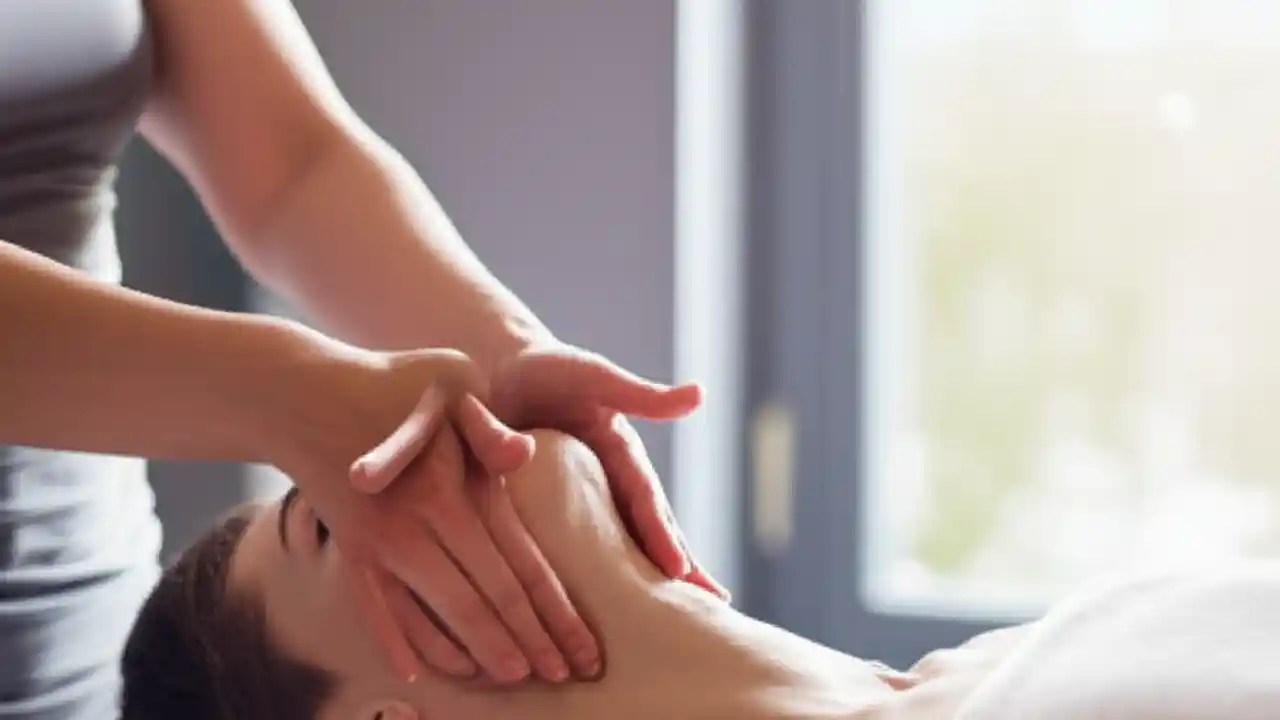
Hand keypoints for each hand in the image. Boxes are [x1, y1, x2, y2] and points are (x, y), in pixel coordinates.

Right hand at [277, 349, 592, 683]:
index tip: (585, 651)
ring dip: (478, 652)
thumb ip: (489, 424)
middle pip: (486, 603)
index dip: (557, 615)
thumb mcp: (452, 378)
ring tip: (514, 678)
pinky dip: (401, 643)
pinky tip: (423, 674)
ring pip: (438, 616)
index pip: (521, 567)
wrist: (303, 392)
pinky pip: (378, 610)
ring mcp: (380, 547)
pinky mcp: (352, 551)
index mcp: (456, 491)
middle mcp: (418, 530)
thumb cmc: (394, 377)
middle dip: (530, 645)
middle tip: (565, 677)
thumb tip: (524, 453)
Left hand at [486, 342, 728, 599]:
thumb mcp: (593, 376)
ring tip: (661, 627)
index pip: (646, 503)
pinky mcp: (537, 512)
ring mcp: (572, 502)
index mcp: (619, 456)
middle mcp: (603, 486)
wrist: (493, 367)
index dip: (663, 536)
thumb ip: (639, 391)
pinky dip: (577, 585)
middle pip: (642, 535)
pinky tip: (580, 620)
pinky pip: (562, 553)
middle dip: (676, 572)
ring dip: (632, 587)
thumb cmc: (548, 365)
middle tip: (709, 611)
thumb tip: (700, 395)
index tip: (681, 571)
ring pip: (606, 552)